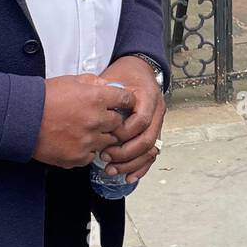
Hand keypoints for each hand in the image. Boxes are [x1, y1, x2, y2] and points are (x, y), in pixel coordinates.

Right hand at [33, 74, 137, 168]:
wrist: (21, 119)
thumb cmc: (44, 98)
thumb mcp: (70, 81)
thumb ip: (93, 82)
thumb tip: (109, 86)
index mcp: (96, 98)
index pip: (126, 99)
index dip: (125, 101)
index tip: (122, 103)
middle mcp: (96, 120)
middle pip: (119, 123)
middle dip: (112, 120)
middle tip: (99, 119)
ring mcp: (88, 141)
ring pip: (108, 141)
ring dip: (100, 137)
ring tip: (84, 131)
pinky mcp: (78, 157)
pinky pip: (92, 156)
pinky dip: (87, 150)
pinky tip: (74, 141)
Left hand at [97, 56, 165, 183]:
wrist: (139, 69)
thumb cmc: (124, 74)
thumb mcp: (113, 77)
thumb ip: (105, 91)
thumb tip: (87, 104)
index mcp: (149, 96)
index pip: (141, 120)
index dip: (124, 132)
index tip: (106, 136)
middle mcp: (158, 111)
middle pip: (148, 139)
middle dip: (126, 152)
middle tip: (105, 157)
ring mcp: (158, 123)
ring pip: (151, 151)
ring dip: (131, 163)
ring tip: (112, 170)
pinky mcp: (155, 133)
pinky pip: (152, 155)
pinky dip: (141, 168)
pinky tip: (129, 177)